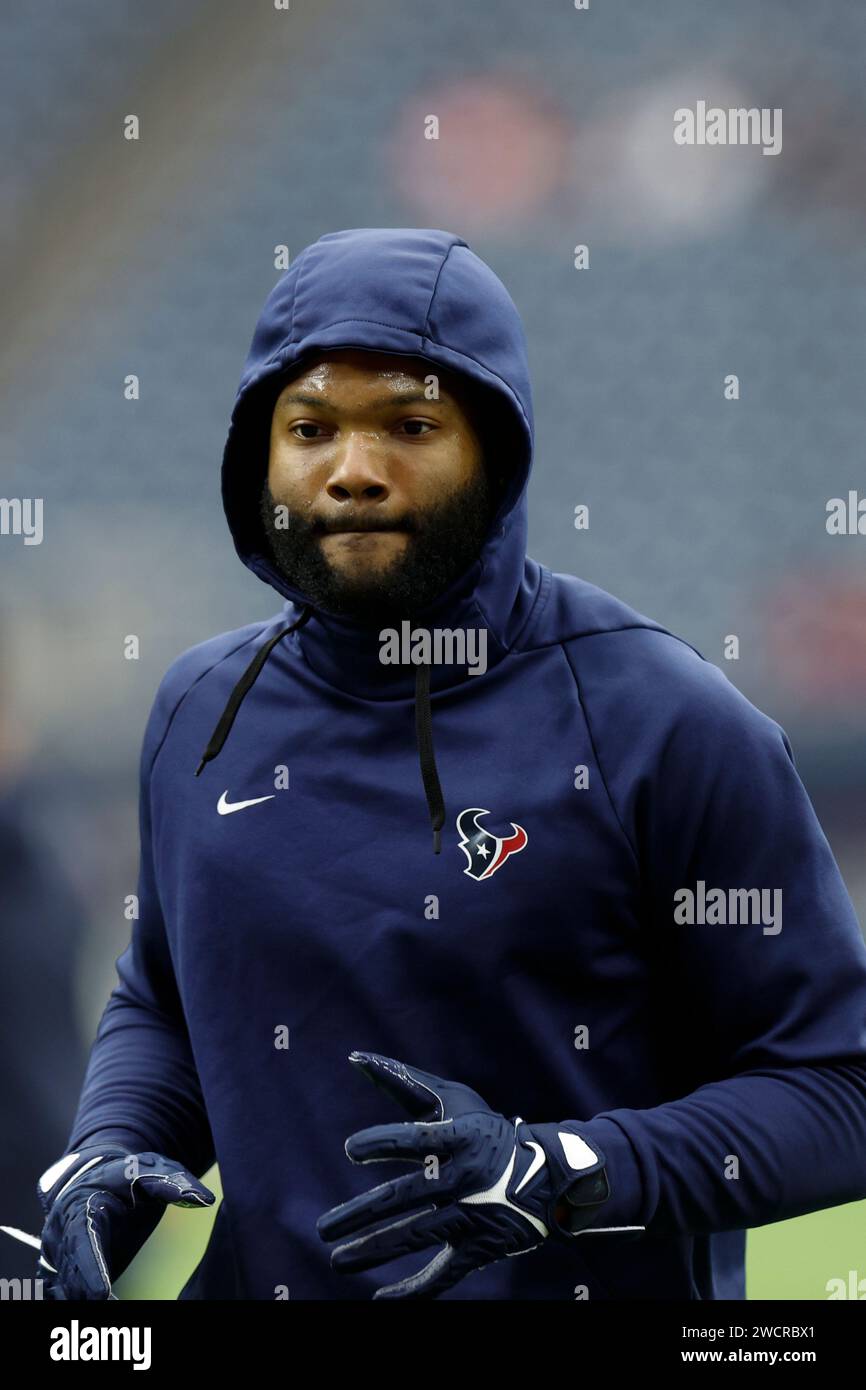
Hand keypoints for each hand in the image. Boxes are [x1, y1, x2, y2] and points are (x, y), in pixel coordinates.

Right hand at [35, 1145, 214, 1299]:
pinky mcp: (65, 1268)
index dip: (89, 1267)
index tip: (101, 1293)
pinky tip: (101, 1308)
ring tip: (111, 1310)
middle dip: (86, 1293)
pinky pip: (64, 1292)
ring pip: (64, 1286)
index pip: (81, 1239)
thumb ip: (174, 1183)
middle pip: (70, 1271)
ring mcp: (60, 1252)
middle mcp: (63, 1232)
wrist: (97, 1177)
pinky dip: (78, 1301)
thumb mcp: (150, 1169)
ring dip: (81, 1300)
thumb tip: (204, 1199)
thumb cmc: (125, 1176)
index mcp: (81, 1206)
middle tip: (112, 1308)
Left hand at [317, 1051, 612, 1298]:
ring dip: (374, 1251)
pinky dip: (415, 1291)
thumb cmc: (484, 1128)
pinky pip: (444, 1274)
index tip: (350, 1150)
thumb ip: (404, 1082)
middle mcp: (465, 1176)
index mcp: (459, 1136)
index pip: (416, 1140)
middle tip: (323, 1229)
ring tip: (337, 1261)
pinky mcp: (480, 1248)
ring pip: (417, 1237)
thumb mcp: (453, 1098)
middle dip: (360, 1215)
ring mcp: (473, 1215)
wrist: (546, 1173)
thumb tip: (355, 1057)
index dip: (383, 1144)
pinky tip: (381, 1299)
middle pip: (406, 1197)